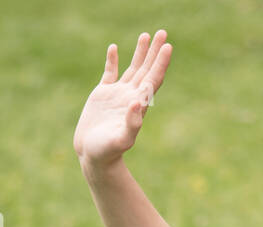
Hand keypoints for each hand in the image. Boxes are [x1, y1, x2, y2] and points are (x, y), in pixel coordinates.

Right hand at [73, 30, 171, 168]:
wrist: (93, 156)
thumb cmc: (108, 152)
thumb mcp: (122, 140)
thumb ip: (132, 123)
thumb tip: (138, 102)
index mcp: (139, 105)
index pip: (154, 79)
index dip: (161, 63)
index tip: (168, 47)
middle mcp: (131, 96)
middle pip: (147, 70)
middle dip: (155, 52)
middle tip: (163, 33)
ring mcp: (117, 95)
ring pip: (132, 68)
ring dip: (140, 53)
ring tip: (146, 35)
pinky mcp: (102, 95)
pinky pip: (110, 73)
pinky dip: (112, 60)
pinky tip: (114, 48)